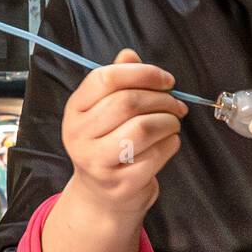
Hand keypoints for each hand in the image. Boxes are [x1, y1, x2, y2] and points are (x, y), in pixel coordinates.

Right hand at [61, 48, 186, 216]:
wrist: (102, 196)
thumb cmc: (108, 144)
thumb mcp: (104, 110)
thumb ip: (117, 80)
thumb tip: (129, 55)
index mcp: (75, 110)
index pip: (104, 78)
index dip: (142, 73)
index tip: (165, 79)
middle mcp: (79, 136)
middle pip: (127, 102)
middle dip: (161, 98)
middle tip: (177, 103)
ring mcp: (98, 162)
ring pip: (143, 128)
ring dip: (168, 121)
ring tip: (174, 122)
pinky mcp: (121, 184)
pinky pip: (155, 155)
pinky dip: (171, 144)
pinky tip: (168, 142)